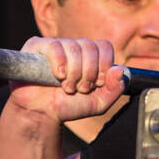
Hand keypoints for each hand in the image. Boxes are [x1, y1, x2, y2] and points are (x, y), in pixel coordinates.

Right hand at [7, 37, 126, 125]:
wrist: (43, 113)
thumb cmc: (69, 106)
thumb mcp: (98, 103)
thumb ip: (114, 89)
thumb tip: (120, 70)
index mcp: (90, 57)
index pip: (104, 46)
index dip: (104, 64)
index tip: (97, 83)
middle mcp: (74, 47)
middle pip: (90, 46)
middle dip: (88, 73)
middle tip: (80, 89)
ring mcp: (56, 45)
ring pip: (74, 47)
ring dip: (74, 73)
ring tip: (67, 88)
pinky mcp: (37, 45)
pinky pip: (54, 45)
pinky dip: (60, 62)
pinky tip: (58, 76)